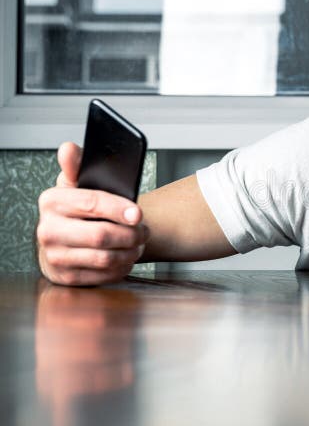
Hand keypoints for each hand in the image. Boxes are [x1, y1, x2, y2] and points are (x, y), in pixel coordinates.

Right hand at [36, 142, 148, 285]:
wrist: (64, 238)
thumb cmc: (77, 208)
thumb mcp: (76, 183)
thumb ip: (76, 165)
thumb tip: (68, 148)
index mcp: (52, 201)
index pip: (92, 203)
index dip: (119, 209)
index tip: (138, 214)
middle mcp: (48, 230)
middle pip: (101, 236)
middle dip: (131, 234)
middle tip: (144, 231)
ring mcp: (55, 256)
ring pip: (105, 258)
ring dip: (130, 252)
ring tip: (138, 243)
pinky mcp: (65, 277)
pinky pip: (103, 276)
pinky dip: (122, 267)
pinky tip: (126, 257)